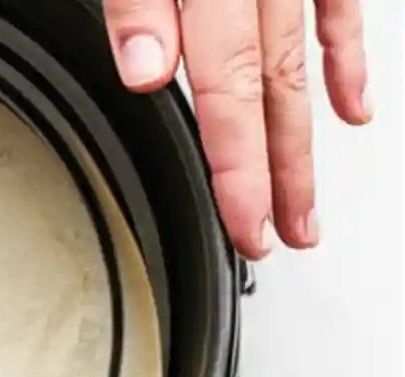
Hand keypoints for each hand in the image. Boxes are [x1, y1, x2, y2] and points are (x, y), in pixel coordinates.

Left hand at [104, 0, 370, 258]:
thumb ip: (138, 5)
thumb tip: (145, 72)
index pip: (229, 93)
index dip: (239, 169)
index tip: (248, 228)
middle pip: (272, 95)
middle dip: (276, 177)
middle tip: (278, 239)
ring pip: (299, 67)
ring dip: (301, 142)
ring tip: (303, 204)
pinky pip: (338, 10)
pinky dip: (344, 62)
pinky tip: (351, 110)